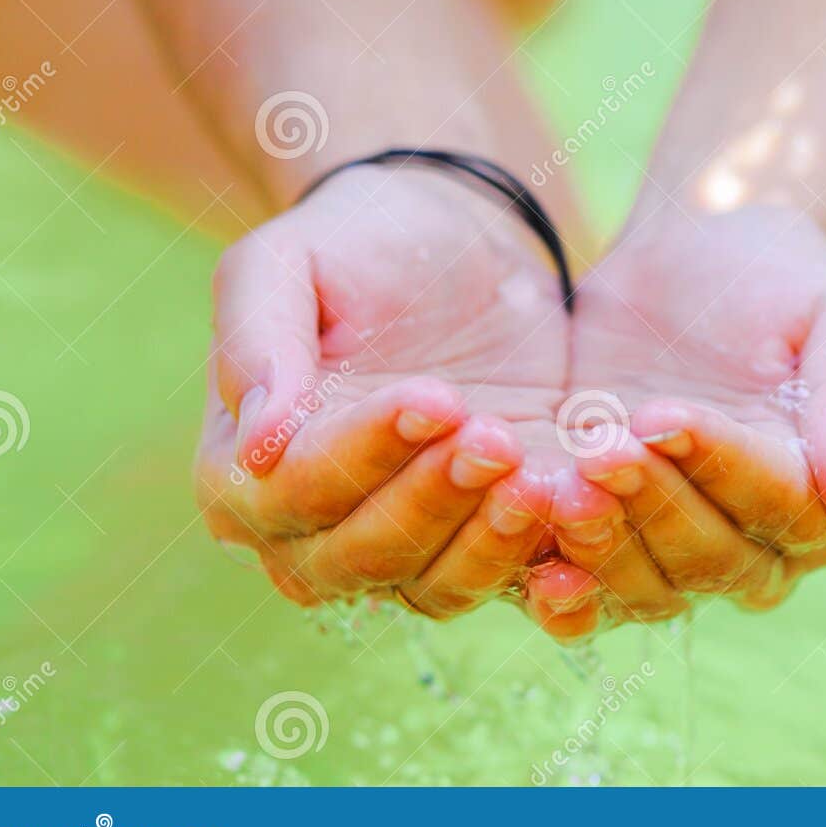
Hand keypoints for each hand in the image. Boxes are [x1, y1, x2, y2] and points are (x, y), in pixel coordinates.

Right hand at [194, 164, 603, 637]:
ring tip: (542, 478)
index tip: (438, 396)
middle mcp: (310, 533)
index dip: (366, 454)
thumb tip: (258, 447)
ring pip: (437, 586)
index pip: (298, 491)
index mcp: (243, 473)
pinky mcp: (484, 539)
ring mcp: (402, 548)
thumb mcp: (284, 263)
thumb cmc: (354, 244)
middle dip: (434, 501)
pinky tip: (582, 509)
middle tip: (498, 436)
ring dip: (491, 542)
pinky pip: (510, 579)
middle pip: (364, 557)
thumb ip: (256, 343)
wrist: (454, 240)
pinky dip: (547, 561)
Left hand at [555, 204, 825, 620]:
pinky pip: (587, 594)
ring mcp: (681, 554)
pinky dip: (556, 590)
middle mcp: (761, 546)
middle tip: (599, 449)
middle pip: (712, 558)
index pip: (779, 503)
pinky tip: (528, 566)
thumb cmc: (782, 275)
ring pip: (648, 588)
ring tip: (558, 488)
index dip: (720, 465)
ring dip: (602, 548)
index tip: (663, 412)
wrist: (696, 249)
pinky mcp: (610, 543)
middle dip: (652, 506)